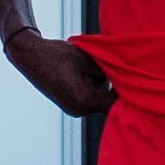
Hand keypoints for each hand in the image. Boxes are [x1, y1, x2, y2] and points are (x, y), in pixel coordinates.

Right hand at [0, 24, 117, 123]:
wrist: (29, 55)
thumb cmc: (59, 54)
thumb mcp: (88, 59)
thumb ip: (107, 70)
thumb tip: (125, 74)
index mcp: (85, 101)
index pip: (115, 103)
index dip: (127, 91)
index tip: (136, 79)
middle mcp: (79, 110)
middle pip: (107, 101)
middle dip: (112, 85)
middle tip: (109, 65)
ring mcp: (72, 109)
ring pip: (98, 98)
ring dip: (100, 83)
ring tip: (88, 64)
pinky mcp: (68, 104)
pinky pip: (88, 96)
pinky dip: (90, 85)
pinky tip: (81, 69)